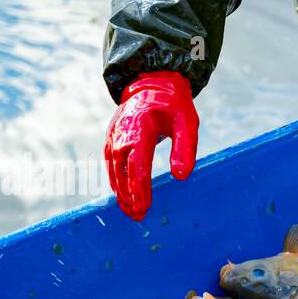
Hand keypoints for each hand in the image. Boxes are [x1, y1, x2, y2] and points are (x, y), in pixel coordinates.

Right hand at [104, 71, 198, 220]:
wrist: (152, 83)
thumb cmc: (173, 105)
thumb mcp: (187, 123)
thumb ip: (185, 149)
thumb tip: (180, 176)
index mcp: (140, 127)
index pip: (138, 162)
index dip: (140, 187)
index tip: (144, 206)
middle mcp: (122, 132)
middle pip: (122, 169)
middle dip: (129, 195)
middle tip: (138, 216)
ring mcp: (114, 134)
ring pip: (113, 168)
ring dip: (120, 191)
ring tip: (130, 211)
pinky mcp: (112, 137)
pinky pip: (111, 162)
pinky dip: (115, 179)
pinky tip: (122, 195)